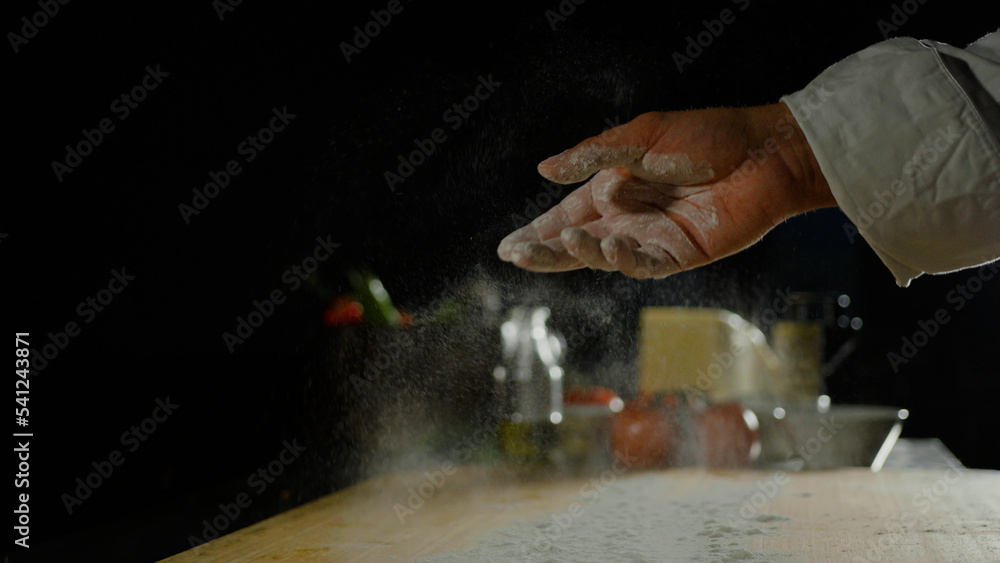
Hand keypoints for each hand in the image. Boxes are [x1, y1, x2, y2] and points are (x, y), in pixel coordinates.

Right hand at [497, 103, 833, 278]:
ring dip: (580, 253)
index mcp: (613, 188)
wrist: (763, 153)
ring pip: (603, 258)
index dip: (537, 233)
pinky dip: (622, 259)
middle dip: (545, 251)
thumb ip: (593, 156)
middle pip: (576, 243)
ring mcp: (651, 239)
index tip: (508, 249)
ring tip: (567, 240)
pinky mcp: (678, 254)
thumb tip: (544, 169)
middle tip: (516, 256)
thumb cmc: (706, 137)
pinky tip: (607, 246)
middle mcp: (627, 218)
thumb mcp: (641, 137)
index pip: (565, 216)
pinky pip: (642, 265)